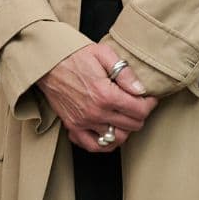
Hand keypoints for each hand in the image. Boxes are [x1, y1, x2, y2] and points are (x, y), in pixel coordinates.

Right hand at [37, 43, 154, 152]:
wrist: (47, 63)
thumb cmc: (74, 55)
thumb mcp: (103, 53)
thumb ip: (124, 72)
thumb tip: (140, 89)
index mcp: (106, 94)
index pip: (140, 110)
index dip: (150, 104)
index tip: (149, 97)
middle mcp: (95, 112)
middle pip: (132, 126)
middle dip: (140, 115)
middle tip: (138, 104)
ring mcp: (83, 122)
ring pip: (117, 138)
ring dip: (126, 129)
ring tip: (125, 116)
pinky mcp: (72, 126)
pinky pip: (93, 146)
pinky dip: (105, 143)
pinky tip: (110, 131)